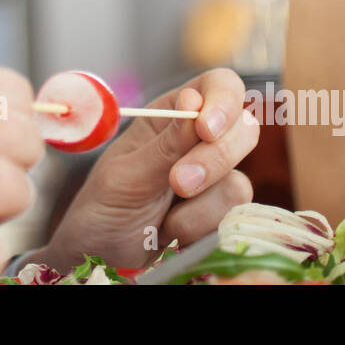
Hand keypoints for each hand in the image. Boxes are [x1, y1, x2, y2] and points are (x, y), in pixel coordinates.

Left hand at [32, 69, 256, 271]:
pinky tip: (171, 233)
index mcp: (171, 115)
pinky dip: (199, 226)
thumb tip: (194, 103)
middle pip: (243, 128)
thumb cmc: (103, 208)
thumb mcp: (124, 176)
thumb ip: (164, 145)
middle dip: (215, 159)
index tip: (206, 128)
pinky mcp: (220, 212)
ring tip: (161, 220)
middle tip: (178, 183)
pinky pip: (233, 213)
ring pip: (238, 177)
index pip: (217, 86)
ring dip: (200, 204)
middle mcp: (198, 140)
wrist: (101, 258)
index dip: (223, 101)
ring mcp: (214, 177)